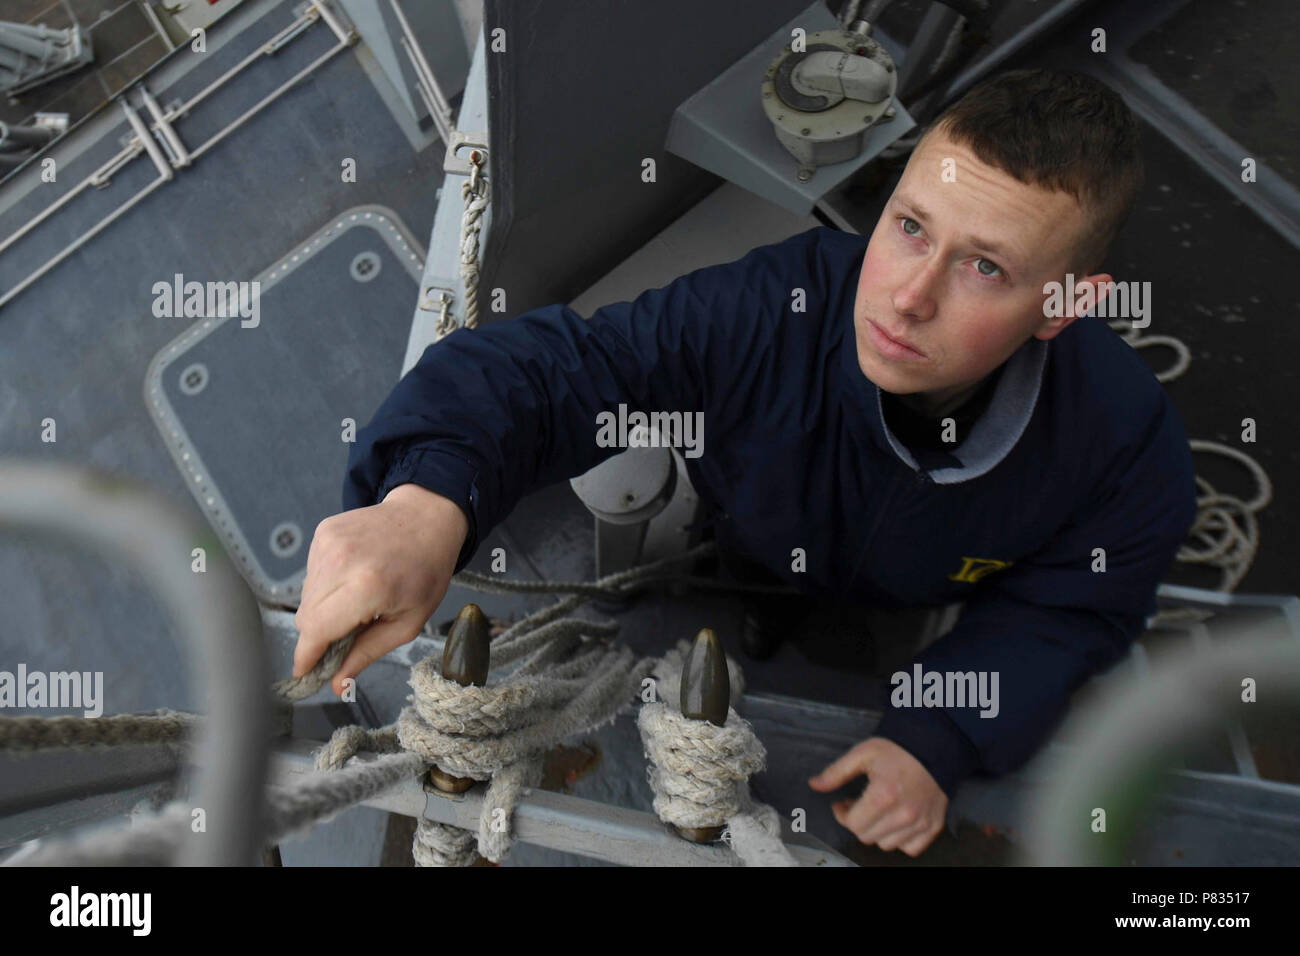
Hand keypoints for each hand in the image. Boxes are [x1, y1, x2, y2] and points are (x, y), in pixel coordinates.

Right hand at [292, 483, 468, 694]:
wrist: (426, 518)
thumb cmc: (425, 570)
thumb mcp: (408, 622)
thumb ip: (367, 653)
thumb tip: (337, 684)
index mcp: (367, 587)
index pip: (316, 630)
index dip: (306, 656)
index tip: (305, 672)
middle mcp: (342, 562)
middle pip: (305, 616)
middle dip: (319, 635)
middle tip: (347, 634)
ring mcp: (329, 544)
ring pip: (305, 596)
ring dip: (323, 608)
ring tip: (357, 599)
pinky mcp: (323, 533)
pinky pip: (311, 573)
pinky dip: (326, 584)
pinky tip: (352, 577)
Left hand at [808, 736, 947, 856]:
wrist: (934, 746)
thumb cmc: (897, 750)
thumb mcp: (862, 754)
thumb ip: (836, 772)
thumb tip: (814, 784)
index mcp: (884, 795)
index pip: (853, 824)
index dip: (842, 815)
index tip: (842, 805)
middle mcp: (904, 814)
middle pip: (868, 837)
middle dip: (858, 823)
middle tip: (859, 806)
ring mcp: (921, 822)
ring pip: (887, 845)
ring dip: (878, 832)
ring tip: (878, 812)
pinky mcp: (933, 826)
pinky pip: (911, 848)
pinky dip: (901, 840)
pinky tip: (897, 822)